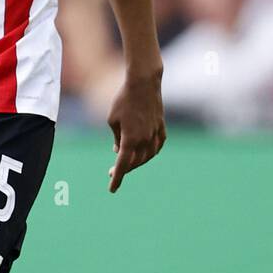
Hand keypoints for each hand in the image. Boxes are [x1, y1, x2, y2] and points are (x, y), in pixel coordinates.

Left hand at [107, 69, 165, 192]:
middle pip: (134, 162)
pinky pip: (158, 145)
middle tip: (112, 172)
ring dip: (137, 162)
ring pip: (148, 156)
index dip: (116, 178)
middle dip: (123, 169)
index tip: (112, 189)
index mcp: (130, 140)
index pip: (122, 165)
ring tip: (127, 162)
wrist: (143, 83)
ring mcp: (155, 134)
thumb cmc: (123, 100)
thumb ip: (116, 138)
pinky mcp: (161, 126)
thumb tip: (118, 150)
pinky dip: (151, 152)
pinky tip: (147, 154)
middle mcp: (144, 140)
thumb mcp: (112, 120)